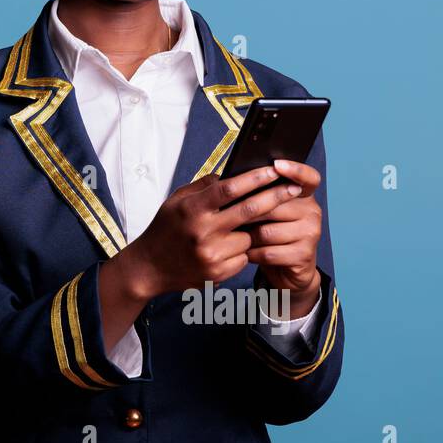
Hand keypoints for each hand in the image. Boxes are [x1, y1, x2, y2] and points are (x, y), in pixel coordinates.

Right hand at [123, 163, 304, 299]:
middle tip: (293, 189)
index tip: (274, 170)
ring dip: (252, 230)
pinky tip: (226, 248)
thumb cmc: (165, 228)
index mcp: (191, 209)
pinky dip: (241, 250)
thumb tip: (233, 175)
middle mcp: (202, 231)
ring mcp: (211, 254)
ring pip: (250, 237)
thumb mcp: (177, 201)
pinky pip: (243, 256)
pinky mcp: (217, 272)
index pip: (229, 189)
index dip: (255, 178)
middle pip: (249, 210)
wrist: (149, 267)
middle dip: (275, 197)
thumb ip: (204, 187)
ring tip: (239, 228)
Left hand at [242, 158, 322, 317]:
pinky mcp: (304, 255)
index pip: (309, 177)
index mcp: (304, 196)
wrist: (284, 270)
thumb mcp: (265, 212)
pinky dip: (252, 254)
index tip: (276, 164)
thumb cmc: (268, 235)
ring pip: (267, 231)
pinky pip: (268, 251)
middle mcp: (312, 211)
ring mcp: (311, 233)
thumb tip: (230, 180)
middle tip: (229, 218)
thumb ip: (258, 195)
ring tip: (240, 239)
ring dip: (248, 238)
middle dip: (247, 214)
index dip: (295, 169)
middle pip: (273, 206)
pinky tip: (247, 254)